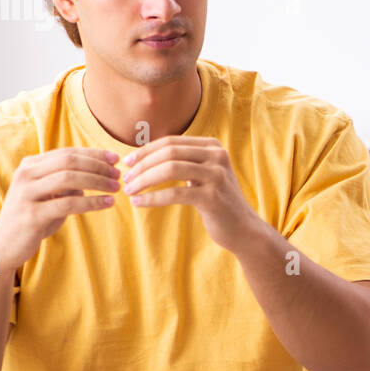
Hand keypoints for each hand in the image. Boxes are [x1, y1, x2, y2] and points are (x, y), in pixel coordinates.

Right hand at [0, 147, 120, 270]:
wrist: (4, 247)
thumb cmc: (32, 218)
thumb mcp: (48, 194)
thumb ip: (67, 181)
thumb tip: (98, 172)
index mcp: (30, 165)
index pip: (67, 152)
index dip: (94, 154)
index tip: (115, 159)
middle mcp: (25, 174)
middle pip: (70, 161)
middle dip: (98, 166)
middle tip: (118, 174)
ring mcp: (26, 194)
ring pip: (69, 178)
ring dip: (97, 181)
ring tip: (116, 188)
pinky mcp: (32, 215)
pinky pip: (68, 204)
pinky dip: (92, 202)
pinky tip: (108, 203)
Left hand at [120, 135, 257, 249]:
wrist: (243, 228)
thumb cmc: (217, 201)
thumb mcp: (204, 174)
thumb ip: (184, 161)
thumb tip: (144, 154)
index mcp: (213, 146)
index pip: (171, 142)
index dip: (146, 150)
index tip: (127, 162)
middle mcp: (217, 156)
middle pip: (169, 153)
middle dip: (143, 165)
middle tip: (126, 178)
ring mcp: (217, 176)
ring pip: (170, 169)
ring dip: (145, 180)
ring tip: (130, 190)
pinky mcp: (213, 197)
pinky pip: (175, 193)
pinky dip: (153, 198)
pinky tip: (139, 203)